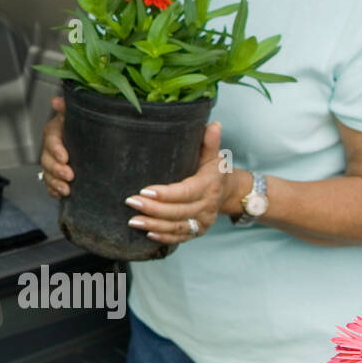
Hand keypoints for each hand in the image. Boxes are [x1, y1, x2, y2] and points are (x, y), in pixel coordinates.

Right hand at [39, 96, 72, 197]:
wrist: (88, 140)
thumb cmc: (80, 126)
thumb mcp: (75, 115)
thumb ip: (67, 108)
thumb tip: (57, 101)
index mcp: (55, 132)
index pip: (51, 139)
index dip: (56, 149)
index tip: (65, 157)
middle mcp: (51, 148)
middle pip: (47, 159)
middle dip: (56, 169)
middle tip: (69, 175)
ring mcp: (52, 163)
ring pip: (47, 174)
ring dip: (55, 182)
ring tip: (66, 189)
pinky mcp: (56, 176)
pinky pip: (50, 185)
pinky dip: (54, 191)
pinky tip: (61, 195)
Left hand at [121, 122, 242, 244]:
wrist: (230, 192)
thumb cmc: (215, 171)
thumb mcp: (213, 156)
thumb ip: (209, 142)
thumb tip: (212, 124)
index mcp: (208, 186)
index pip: (185, 192)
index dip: (165, 194)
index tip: (144, 190)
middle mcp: (207, 206)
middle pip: (178, 211)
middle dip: (153, 209)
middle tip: (131, 203)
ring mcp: (203, 222)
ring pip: (177, 227)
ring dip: (154, 225)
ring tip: (133, 221)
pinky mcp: (198, 231)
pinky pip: (181, 238)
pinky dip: (164, 237)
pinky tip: (147, 234)